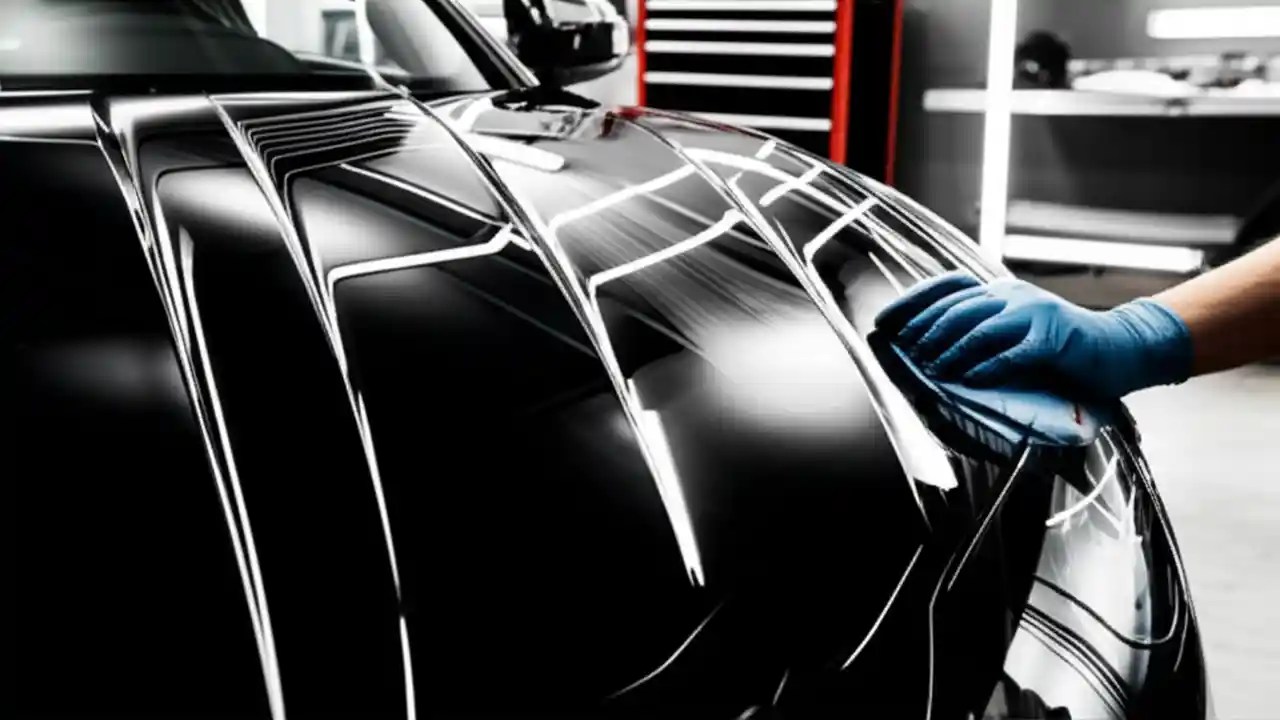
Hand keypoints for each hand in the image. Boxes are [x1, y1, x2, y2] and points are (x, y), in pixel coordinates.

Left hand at [874, 272, 1192, 398]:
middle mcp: (1013, 296)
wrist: (1117, 348)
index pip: (947, 288)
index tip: (885, 320)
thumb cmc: (1061, 347)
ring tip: (932, 369)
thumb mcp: (1016, 331)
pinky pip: (1013, 353)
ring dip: (952, 350)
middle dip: (927, 330)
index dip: (913, 302)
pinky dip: (988, 366)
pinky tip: (970, 379)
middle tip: (907, 352)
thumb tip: (929, 350)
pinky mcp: (1053, 339)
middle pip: (958, 308)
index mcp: (1000, 292)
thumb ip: (981, 333)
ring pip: (981, 328)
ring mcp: (1035, 315)